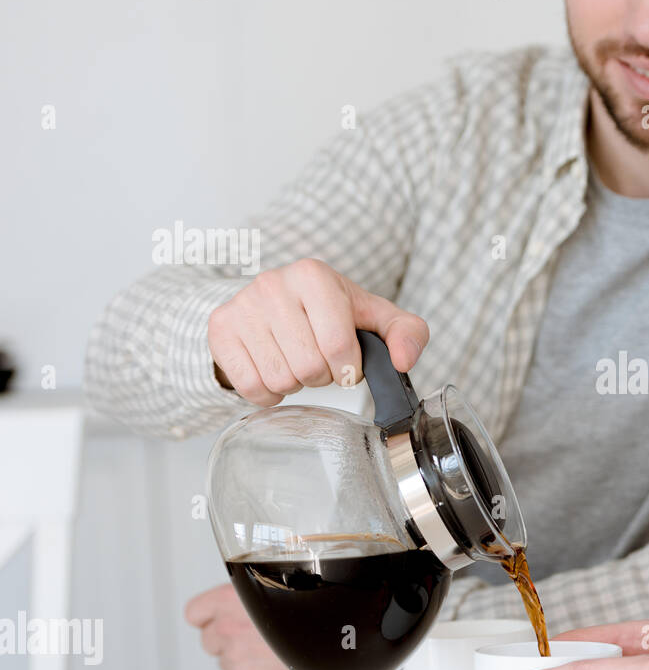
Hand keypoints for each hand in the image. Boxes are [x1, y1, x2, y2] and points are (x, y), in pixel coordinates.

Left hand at [184, 583, 327, 669]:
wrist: (348, 644)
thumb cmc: (322, 616)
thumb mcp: (286, 588)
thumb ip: (255, 595)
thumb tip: (247, 601)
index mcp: (231, 599)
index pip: (195, 613)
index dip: (212, 615)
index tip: (225, 617)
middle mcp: (228, 628)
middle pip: (211, 639)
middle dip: (230, 639)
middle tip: (261, 636)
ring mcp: (235, 659)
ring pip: (227, 662)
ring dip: (245, 659)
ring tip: (277, 652)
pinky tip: (281, 669)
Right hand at [208, 257, 429, 406]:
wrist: (278, 305)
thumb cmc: (333, 314)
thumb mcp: (376, 317)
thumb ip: (408, 333)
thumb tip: (403, 361)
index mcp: (314, 275)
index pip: (339, 346)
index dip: (349, 368)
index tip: (347, 362)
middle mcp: (273, 283)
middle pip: (309, 365)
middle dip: (322, 376)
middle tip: (320, 362)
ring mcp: (242, 305)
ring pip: (279, 378)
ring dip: (296, 384)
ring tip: (297, 363)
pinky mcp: (220, 329)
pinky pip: (249, 386)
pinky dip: (268, 393)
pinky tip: (275, 371)